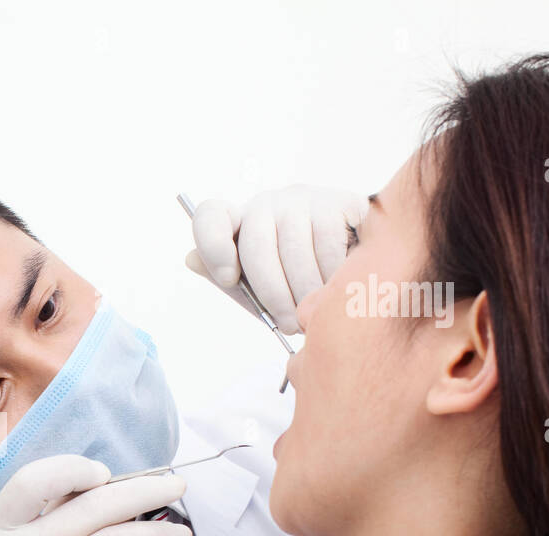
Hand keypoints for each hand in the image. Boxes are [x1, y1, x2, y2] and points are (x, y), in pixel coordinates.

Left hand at [185, 185, 368, 333]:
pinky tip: (339, 290)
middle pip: (256, 247)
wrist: (357, 272)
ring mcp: (302, 199)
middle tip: (290, 323)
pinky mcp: (338, 201)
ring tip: (316, 312)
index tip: (229, 279)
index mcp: (238, 224)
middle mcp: (266, 204)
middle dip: (273, 294)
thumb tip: (191, 259)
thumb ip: (230, 282)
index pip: (210, 218)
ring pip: (295, 251)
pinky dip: (334, 276)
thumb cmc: (296, 285)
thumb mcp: (259, 290)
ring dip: (306, 292)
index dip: (214, 247)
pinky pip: (329, 245)